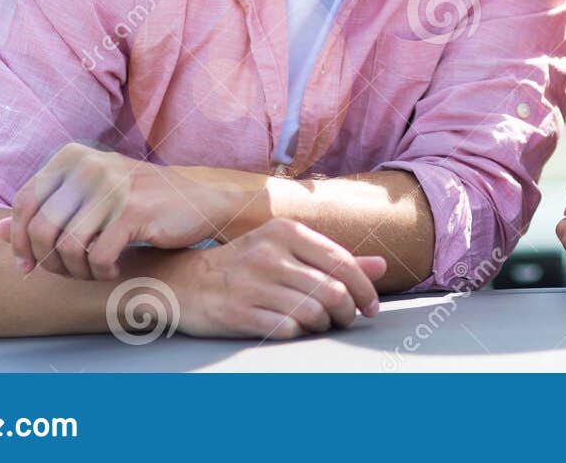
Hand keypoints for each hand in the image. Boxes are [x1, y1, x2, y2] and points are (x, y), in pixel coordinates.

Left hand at [0, 142, 229, 279]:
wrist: (200, 202)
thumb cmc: (140, 202)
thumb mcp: (89, 199)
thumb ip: (44, 213)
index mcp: (73, 156)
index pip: (24, 202)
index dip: (19, 240)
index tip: (30, 266)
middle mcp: (90, 165)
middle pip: (40, 228)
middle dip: (48, 262)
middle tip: (68, 274)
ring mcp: (113, 186)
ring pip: (67, 246)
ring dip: (75, 271)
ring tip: (92, 272)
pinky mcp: (133, 211)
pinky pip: (96, 256)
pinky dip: (100, 272)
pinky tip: (112, 269)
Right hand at [166, 217, 385, 338]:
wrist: (184, 282)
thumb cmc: (245, 265)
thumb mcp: (286, 249)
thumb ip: (333, 258)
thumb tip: (381, 266)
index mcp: (285, 231)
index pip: (341, 261)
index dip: (364, 288)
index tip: (371, 307)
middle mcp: (269, 254)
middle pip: (331, 290)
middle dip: (348, 311)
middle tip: (347, 319)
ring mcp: (252, 284)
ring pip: (313, 312)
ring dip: (325, 325)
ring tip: (321, 324)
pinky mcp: (239, 313)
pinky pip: (287, 329)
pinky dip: (300, 333)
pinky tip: (297, 329)